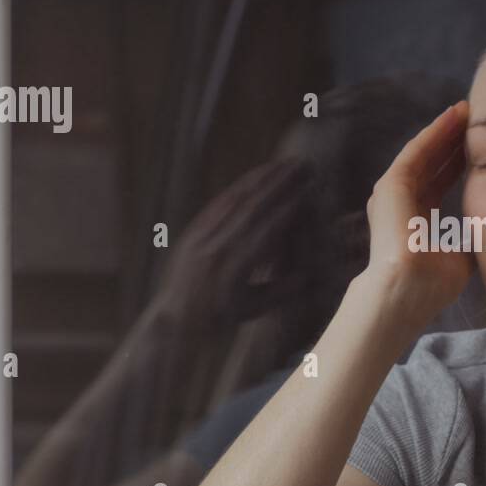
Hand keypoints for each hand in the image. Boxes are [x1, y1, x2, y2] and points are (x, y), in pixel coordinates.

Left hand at [151, 159, 309, 333]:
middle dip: (278, 184)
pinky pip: (217, 205)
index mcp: (236, 267)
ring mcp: (203, 238)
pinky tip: (251, 178)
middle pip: (252, 208)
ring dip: (259, 180)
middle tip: (298, 167)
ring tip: (280, 165)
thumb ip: (282, 290)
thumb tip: (309, 274)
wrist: (175, 321)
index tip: (307, 192)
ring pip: (234, 201)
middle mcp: (218, 248)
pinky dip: (237, 189)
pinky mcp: (193, 232)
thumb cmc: (219, 319)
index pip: (267, 230)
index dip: (288, 209)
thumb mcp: (254, 309)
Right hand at [362, 100, 473, 320]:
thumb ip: (471, 243)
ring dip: (443, 130)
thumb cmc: (431, 286)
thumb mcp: (461, 259)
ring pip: (423, 152)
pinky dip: (434, 133)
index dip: (459, 161)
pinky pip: (416, 152)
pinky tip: (452, 117)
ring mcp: (392, 194)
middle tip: (473, 116)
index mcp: (416, 219)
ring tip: (464, 110)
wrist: (407, 293)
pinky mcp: (390, 186)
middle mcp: (401, 203)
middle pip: (431, 162)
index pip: (440, 181)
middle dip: (452, 139)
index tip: (482, 144)